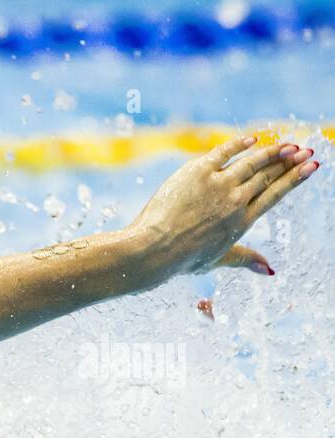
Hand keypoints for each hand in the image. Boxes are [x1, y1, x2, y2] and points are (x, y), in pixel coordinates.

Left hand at [127, 134, 317, 281]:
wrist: (153, 249)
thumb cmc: (182, 258)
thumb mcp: (217, 260)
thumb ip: (245, 258)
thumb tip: (269, 270)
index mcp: (242, 221)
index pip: (275, 194)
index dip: (295, 178)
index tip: (312, 166)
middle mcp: (235, 201)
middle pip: (268, 175)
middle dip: (290, 161)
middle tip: (305, 150)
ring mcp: (218, 184)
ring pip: (252, 162)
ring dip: (273, 151)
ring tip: (287, 144)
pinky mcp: (198, 172)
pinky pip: (224, 152)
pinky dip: (240, 144)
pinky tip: (253, 139)